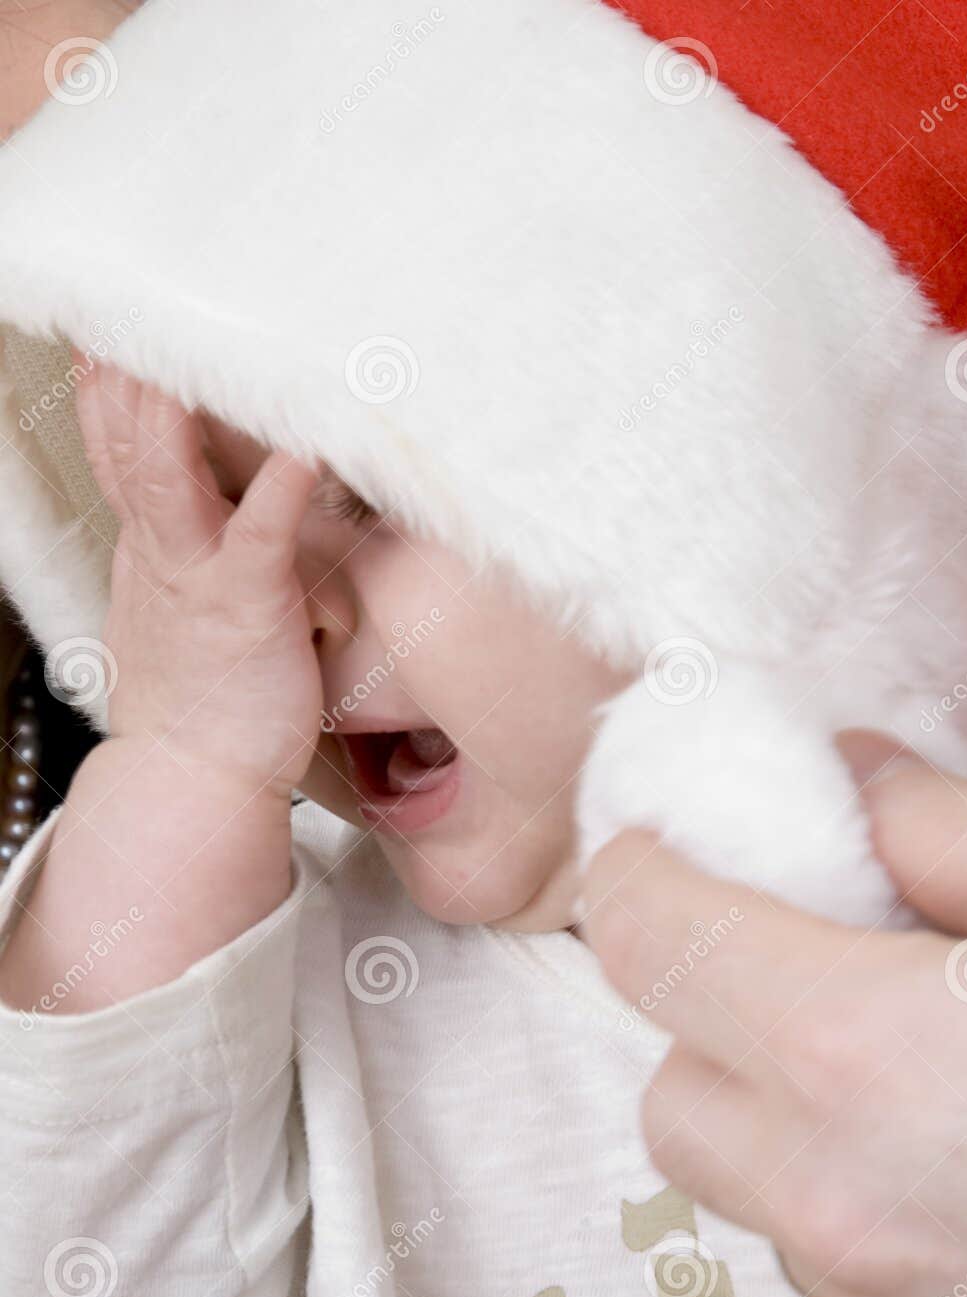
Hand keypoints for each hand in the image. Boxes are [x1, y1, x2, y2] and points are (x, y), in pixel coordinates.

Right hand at [78, 358, 321, 796]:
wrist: (195, 780)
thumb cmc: (208, 703)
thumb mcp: (188, 613)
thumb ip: (204, 555)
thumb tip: (229, 517)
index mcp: (152, 549)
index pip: (120, 449)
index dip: (113, 386)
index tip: (113, 329)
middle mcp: (163, 550)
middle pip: (130, 439)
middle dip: (130, 365)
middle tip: (135, 293)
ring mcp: (199, 574)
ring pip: (169, 470)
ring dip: (177, 402)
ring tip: (199, 335)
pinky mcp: (249, 605)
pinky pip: (262, 531)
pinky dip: (280, 484)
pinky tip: (301, 442)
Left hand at [584, 733, 966, 1296]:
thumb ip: (951, 825)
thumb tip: (855, 781)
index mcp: (858, 1054)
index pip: (648, 944)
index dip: (642, 877)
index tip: (668, 853)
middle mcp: (837, 1204)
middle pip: (673, 1098)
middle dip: (715, 1025)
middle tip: (816, 973)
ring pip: (752, 1201)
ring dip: (791, 1132)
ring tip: (927, 1086)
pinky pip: (840, 1285)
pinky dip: (866, 1221)